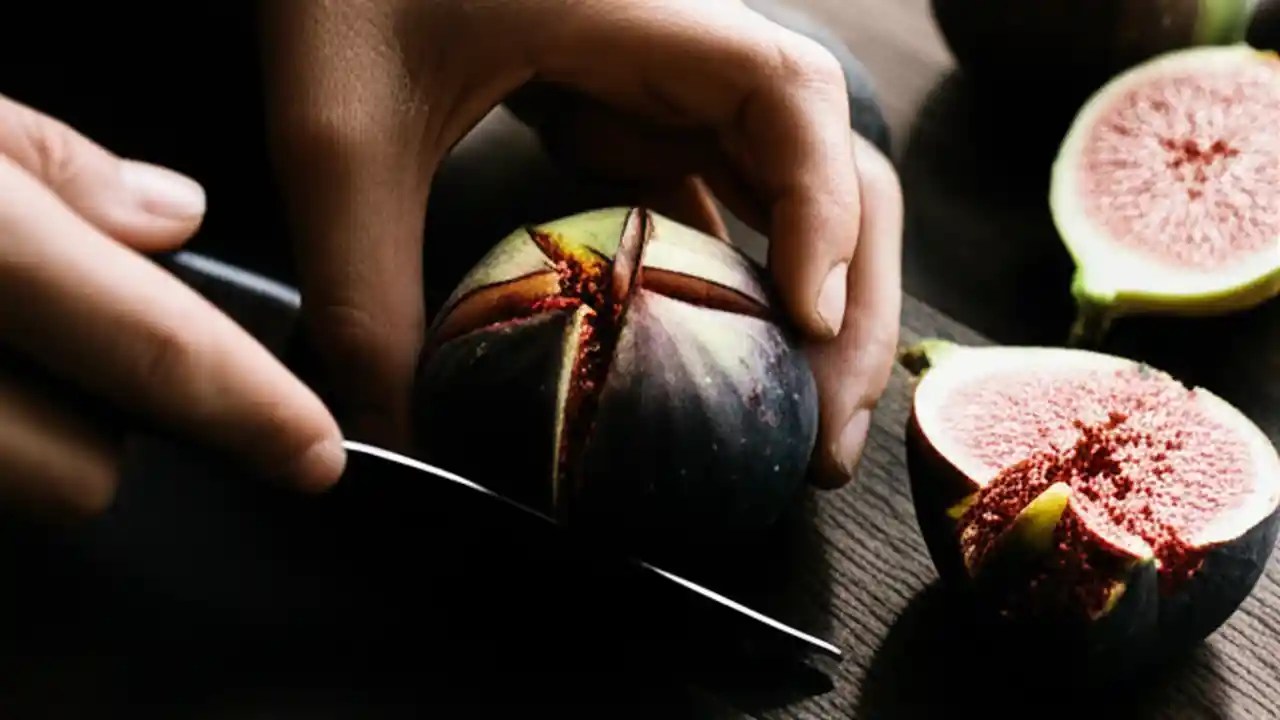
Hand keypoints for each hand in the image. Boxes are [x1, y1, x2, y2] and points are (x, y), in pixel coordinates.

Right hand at [0, 95, 344, 521]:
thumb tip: (175, 214)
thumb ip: (51, 164)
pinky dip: (2, 430)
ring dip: (42, 437)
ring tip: (22, 351)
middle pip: (80, 475)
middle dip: (115, 433)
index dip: (255, 408)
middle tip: (99, 358)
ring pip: (20, 486)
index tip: (317, 450)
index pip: (156, 347)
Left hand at [262, 0, 902, 486]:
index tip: (803, 328)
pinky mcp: (633, 119)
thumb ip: (363, 293)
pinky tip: (726, 369)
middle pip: (830, 168)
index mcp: (640, 17)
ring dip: (813, 310)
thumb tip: (394, 450)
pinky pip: (715, 207)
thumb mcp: (339, 140)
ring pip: (789, 197)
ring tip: (800, 424)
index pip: (789, 97)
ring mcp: (665, 87)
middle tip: (823, 433)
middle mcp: (682, 52)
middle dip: (849, 303)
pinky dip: (740, 291)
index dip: (824, 214)